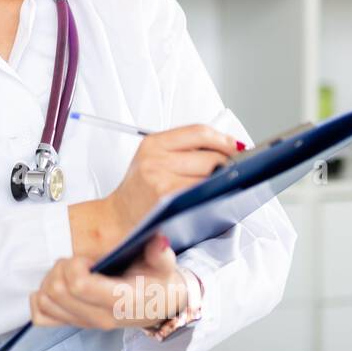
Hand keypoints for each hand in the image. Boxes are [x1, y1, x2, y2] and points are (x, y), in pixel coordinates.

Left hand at [30, 232, 185, 330]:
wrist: (160, 306)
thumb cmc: (158, 284)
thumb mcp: (166, 266)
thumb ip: (160, 253)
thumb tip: (157, 241)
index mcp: (119, 301)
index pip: (78, 285)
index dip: (75, 265)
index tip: (88, 259)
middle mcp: (98, 316)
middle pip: (56, 291)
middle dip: (61, 268)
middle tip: (78, 262)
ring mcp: (84, 322)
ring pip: (45, 302)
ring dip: (50, 279)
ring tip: (69, 271)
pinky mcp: (74, 323)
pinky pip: (41, 316)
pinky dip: (41, 298)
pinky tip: (57, 285)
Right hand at [104, 123, 242, 234]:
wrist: (116, 218)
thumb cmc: (139, 191)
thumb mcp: (152, 159)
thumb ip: (183, 149)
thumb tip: (228, 145)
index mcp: (152, 144)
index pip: (199, 132)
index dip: (223, 140)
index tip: (234, 147)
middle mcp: (154, 159)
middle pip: (210, 155)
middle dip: (227, 164)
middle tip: (232, 171)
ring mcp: (160, 179)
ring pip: (209, 175)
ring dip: (222, 181)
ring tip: (221, 185)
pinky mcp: (167, 198)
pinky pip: (202, 192)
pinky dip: (213, 194)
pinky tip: (213, 197)